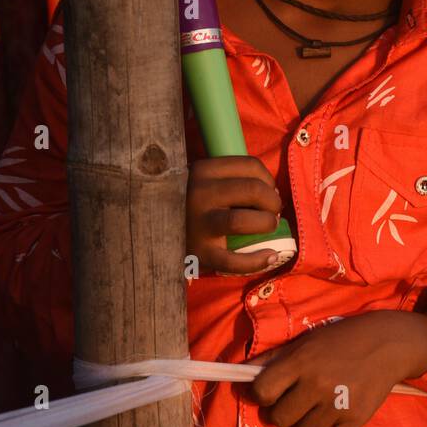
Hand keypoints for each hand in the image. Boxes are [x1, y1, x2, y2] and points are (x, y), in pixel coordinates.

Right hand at [185, 155, 284, 274]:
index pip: (251, 165)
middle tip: (272, 213)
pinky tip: (270, 257)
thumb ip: (231, 179)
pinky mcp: (198, 252)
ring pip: (243, 220)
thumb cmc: (189, 203)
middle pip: (253, 190)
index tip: (268, 192)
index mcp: (203, 170)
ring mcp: (197, 223)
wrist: (152, 230)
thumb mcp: (203, 180)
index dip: (269, 179)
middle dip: (273, 202)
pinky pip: (233, 260)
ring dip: (267, 223)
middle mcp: (199, 193)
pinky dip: (257, 261)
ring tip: (269, 227)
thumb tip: (274, 191)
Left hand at [249, 309, 426, 426]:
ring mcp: (337, 404)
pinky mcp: (356, 419)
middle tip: (294, 401)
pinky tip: (327, 421)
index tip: (272, 391)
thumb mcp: (307, 341)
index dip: (262, 394)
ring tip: (315, 408)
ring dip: (304, 424)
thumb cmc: (343, 339)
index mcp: (302, 360)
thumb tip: (240, 374)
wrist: (389, 342)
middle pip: (279, 417)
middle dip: (281, 412)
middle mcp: (317, 383)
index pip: (262, 391)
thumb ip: (272, 358)